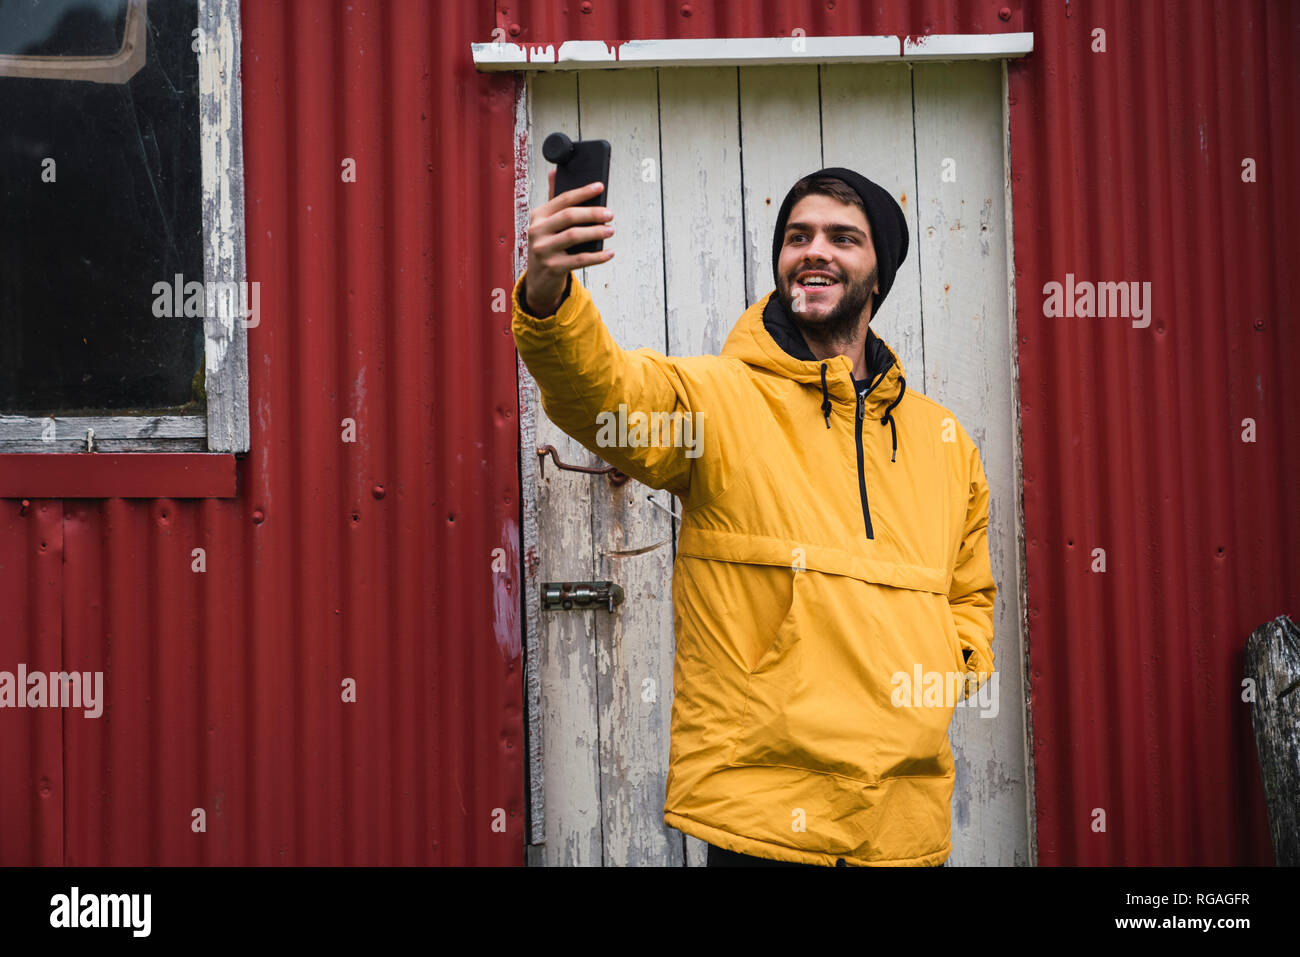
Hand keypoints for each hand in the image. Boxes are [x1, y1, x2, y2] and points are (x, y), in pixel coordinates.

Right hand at [524, 169, 613, 313]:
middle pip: (569, 216)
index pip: (562, 199)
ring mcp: (543, 250)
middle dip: (592, 213)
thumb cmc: (547, 246)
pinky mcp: (552, 267)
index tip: (600, 187)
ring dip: (596, 232)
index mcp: (537, 216)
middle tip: (610, 214)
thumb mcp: (545, 224)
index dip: (582, 192)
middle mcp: (537, 231)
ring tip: (611, 230)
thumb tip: (555, 172)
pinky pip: (579, 260)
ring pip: (574, 237)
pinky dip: (597, 256)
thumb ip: (553, 201)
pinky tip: (609, 253)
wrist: (538, 280)